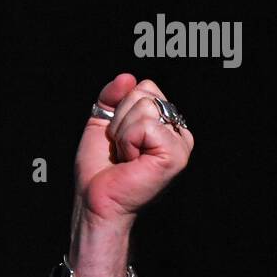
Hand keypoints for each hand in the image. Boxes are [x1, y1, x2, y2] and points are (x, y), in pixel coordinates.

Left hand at [74, 73, 193, 223]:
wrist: (95, 199)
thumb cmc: (99, 168)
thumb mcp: (101, 122)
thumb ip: (112, 96)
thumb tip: (128, 77)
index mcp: (165, 123)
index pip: (145, 87)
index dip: (120, 109)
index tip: (117, 137)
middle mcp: (178, 131)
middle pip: (145, 93)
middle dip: (120, 120)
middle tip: (120, 150)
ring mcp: (181, 142)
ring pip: (145, 106)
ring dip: (122, 133)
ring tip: (126, 157)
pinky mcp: (176, 154)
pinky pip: (145, 125)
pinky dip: (128, 141)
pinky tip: (131, 161)